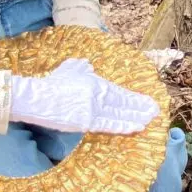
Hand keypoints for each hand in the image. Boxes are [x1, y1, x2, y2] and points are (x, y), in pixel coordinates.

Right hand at [10, 59, 160, 134]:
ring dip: (136, 117)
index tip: (146, 102)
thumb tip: (87, 64)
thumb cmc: (50, 84)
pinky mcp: (85, 121)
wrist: (35, 96)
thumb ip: (80, 67)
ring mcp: (92, 108)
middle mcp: (96, 93)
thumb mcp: (68, 69)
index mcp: (94, 81)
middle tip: (156, 111)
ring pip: (118, 114)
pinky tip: (136, 127)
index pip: (118, 91)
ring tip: (150, 120)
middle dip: (140, 107)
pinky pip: (108, 125)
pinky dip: (123, 126)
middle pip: (122, 102)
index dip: (133, 98)